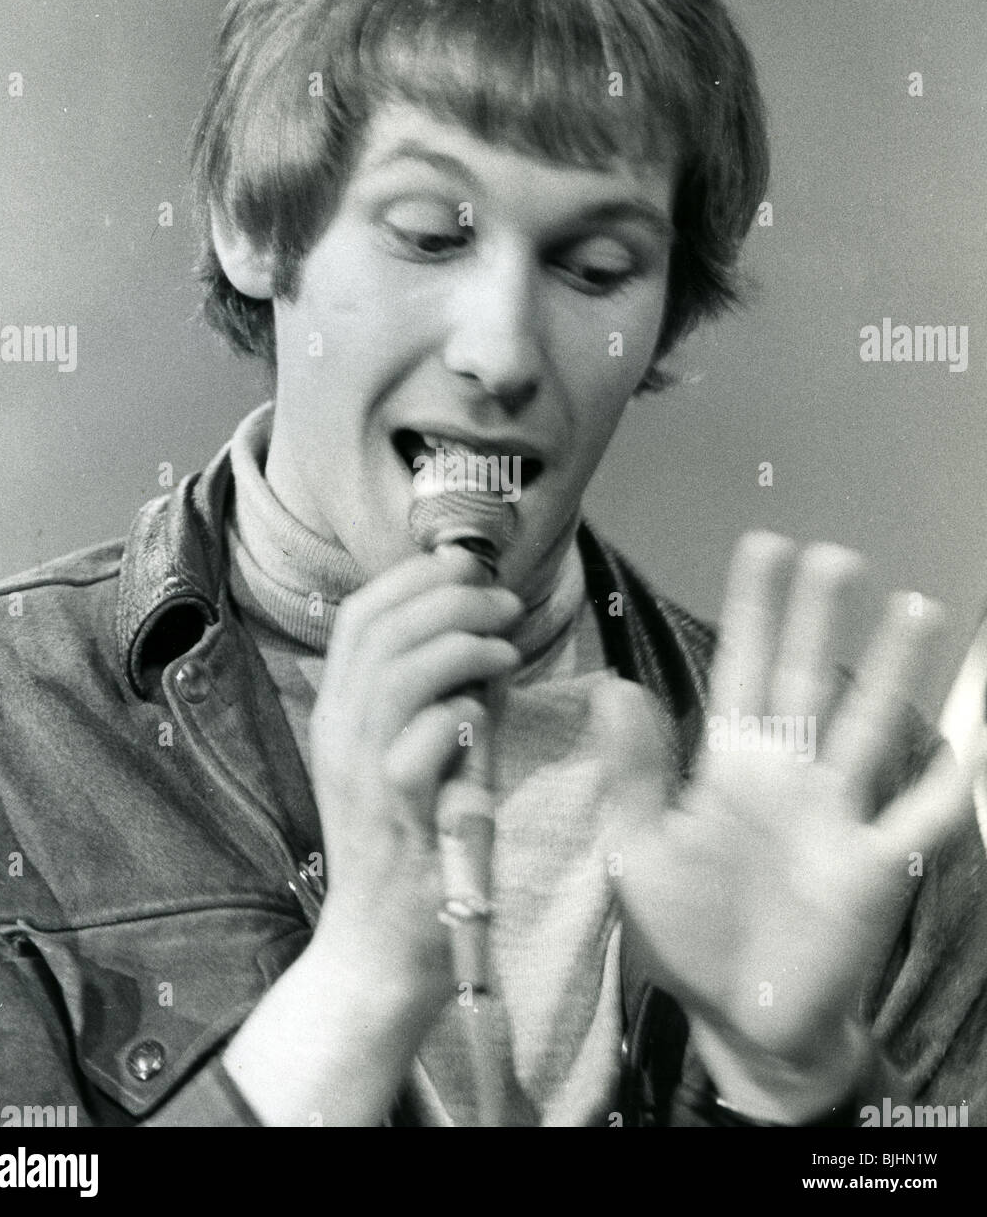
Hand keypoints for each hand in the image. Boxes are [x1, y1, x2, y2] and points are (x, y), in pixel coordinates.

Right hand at [308, 546, 522, 1012]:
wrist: (379, 950)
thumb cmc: (411, 853)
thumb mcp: (421, 762)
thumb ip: (447, 704)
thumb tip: (491, 649)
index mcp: (340, 713)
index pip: (361, 615)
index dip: (416, 577)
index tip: (469, 566)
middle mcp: (338, 732)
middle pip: (380, 628)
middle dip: (450, 597)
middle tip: (504, 601)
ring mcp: (360, 771)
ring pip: (399, 671)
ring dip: (462, 644)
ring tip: (508, 648)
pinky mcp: (394, 813)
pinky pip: (423, 738)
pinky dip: (462, 713)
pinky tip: (490, 715)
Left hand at [596, 532, 977, 1116]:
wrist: (739, 1018)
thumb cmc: (688, 930)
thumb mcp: (638, 853)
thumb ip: (631, 773)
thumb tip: (612, 685)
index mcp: (731, 765)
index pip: (744, 669)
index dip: (755, 610)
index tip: (766, 546)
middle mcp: (790, 776)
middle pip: (810, 682)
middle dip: (823, 620)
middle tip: (838, 555)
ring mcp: (837, 819)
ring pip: (869, 730)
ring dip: (892, 674)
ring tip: (914, 607)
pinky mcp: (872, 871)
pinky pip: (918, 820)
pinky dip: (943, 785)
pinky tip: (963, 741)